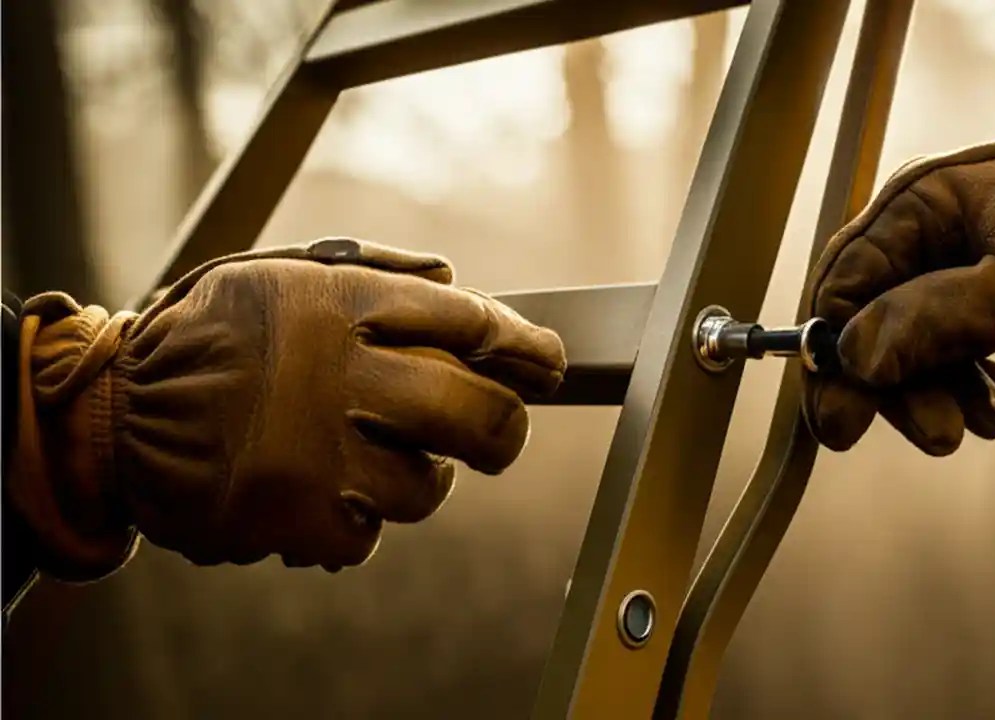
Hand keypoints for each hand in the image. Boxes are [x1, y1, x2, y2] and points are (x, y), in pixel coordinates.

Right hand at [11, 238, 565, 577]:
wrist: (113, 413)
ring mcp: (323, 453)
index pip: (472, 322)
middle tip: (494, 430)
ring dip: (414, 475)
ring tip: (364, 453)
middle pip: (481, 414)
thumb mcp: (282, 274)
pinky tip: (320, 487)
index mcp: (342, 305)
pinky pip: (371, 532)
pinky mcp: (300, 517)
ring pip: (430, 485)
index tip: (547, 364)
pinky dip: (355, 517)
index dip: (526, 348)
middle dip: (502, 427)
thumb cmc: (210, 337)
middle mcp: (341, 374)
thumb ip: (376, 274)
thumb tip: (457, 282)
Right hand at [802, 117, 994, 454]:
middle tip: (932, 435)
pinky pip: (939, 346)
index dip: (837, 353)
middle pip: (871, 317)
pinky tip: (992, 409)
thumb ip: (934, 319)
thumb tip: (856, 359)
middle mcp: (923, 228)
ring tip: (976, 426)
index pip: (847, 280)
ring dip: (933, 393)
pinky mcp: (968, 291)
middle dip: (895, 385)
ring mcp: (945, 260)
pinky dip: (958, 384)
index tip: (839, 417)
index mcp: (923, 200)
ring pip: (905, 340)